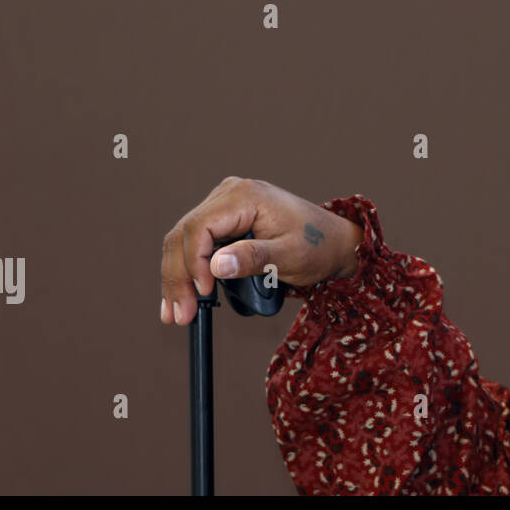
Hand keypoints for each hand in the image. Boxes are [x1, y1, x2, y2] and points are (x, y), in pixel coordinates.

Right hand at [160, 176, 363, 326]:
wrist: (333, 241)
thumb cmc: (318, 246)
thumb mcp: (290, 256)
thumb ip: (254, 258)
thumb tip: (216, 265)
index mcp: (245, 196)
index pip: (199, 228)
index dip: (193, 263)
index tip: (202, 293)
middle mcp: (229, 194)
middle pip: (185, 235)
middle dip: (178, 277)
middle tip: (179, 315)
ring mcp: (225, 205)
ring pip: (184, 241)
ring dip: (177, 277)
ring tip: (175, 313)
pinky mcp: (225, 219)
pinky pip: (195, 243)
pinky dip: (187, 270)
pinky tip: (182, 295)